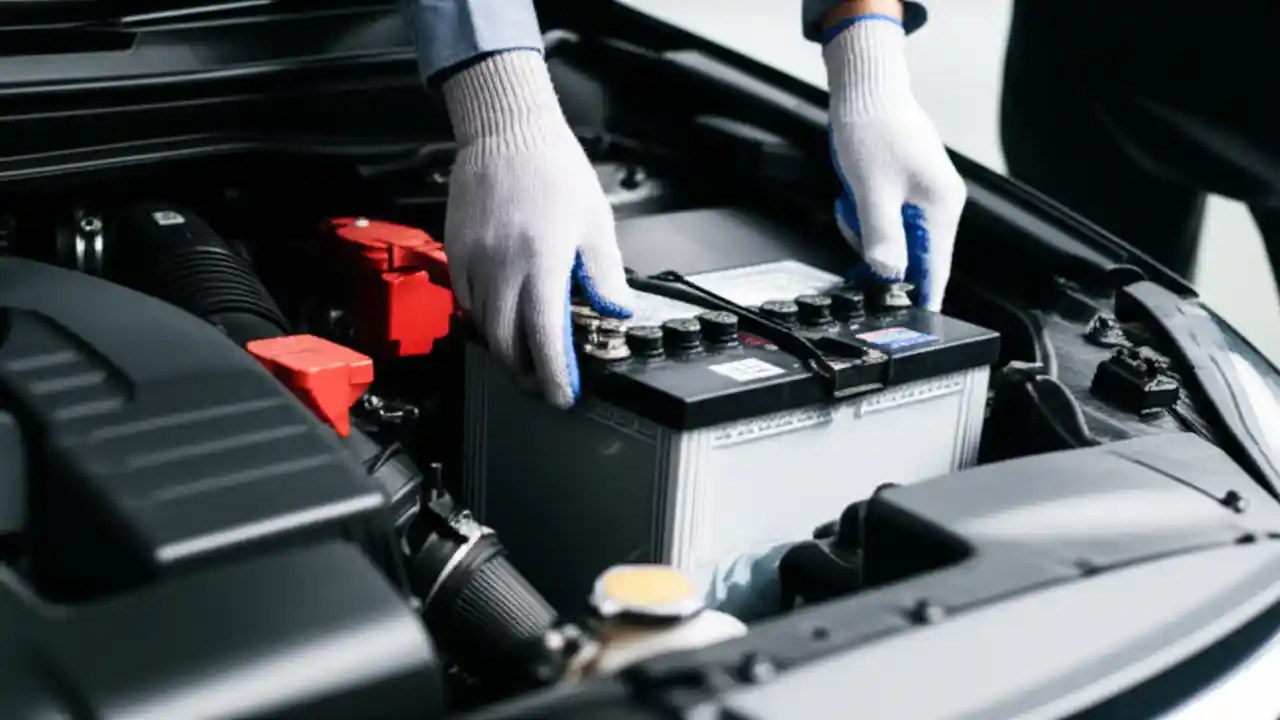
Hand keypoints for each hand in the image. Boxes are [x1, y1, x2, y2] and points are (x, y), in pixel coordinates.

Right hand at [442, 51, 632, 407]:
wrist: (506, 130)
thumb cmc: (553, 169)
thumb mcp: (594, 223)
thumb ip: (605, 275)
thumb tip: (616, 312)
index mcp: (542, 261)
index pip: (545, 337)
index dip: (553, 376)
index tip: (563, 395)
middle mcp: (502, 266)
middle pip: (506, 344)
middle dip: (526, 372)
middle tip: (545, 382)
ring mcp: (474, 261)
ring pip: (484, 327)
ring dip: (505, 347)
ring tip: (528, 351)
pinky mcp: (456, 253)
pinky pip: (468, 302)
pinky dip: (487, 319)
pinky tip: (505, 315)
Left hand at [825, 16, 965, 310]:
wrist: (865, 89)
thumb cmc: (872, 131)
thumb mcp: (872, 192)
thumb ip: (883, 239)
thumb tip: (889, 278)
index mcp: (941, 208)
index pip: (936, 270)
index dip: (919, 298)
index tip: (909, 325)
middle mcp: (938, 205)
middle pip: (910, 257)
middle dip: (875, 251)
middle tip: (853, 221)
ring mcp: (921, 197)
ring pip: (890, 240)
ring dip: (864, 229)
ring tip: (852, 198)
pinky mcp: (903, 190)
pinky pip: (882, 221)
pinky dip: (863, 216)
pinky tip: (853, 194)